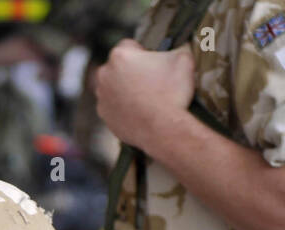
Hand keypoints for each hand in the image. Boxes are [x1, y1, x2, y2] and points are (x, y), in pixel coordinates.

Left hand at [93, 39, 194, 153]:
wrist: (163, 128)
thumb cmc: (173, 91)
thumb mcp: (183, 58)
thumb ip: (174, 49)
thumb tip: (175, 48)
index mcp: (120, 56)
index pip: (129, 45)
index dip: (142, 51)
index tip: (152, 61)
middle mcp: (104, 75)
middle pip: (117, 66)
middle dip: (130, 70)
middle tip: (150, 80)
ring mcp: (102, 96)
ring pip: (113, 86)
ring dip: (124, 88)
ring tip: (145, 96)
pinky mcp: (104, 115)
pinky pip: (112, 105)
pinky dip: (122, 106)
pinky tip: (138, 110)